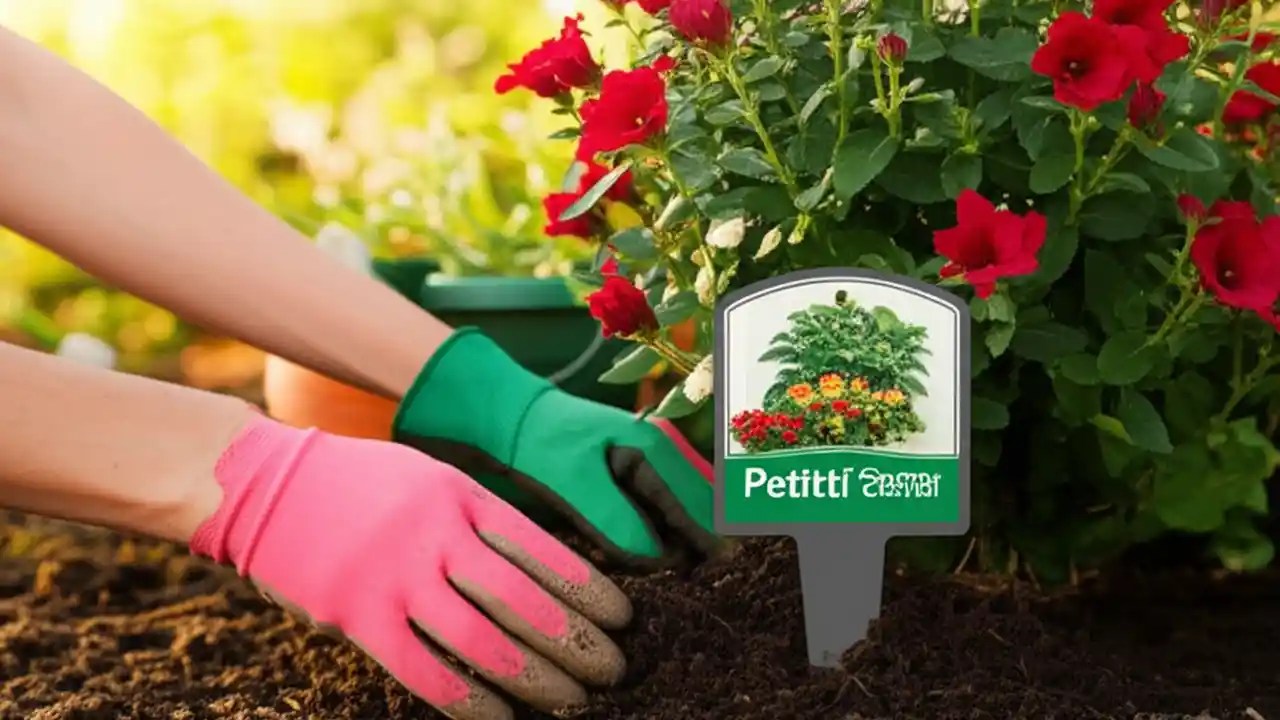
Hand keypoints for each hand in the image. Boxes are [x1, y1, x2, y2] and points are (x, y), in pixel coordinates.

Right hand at [190, 414, 629, 719]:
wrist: (266, 482)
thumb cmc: (359, 484)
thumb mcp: (429, 478)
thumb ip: (477, 519)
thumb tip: (541, 570)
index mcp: (461, 497)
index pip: (541, 550)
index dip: (587, 589)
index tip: (622, 619)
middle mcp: (436, 535)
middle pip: (523, 599)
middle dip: (576, 640)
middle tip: (613, 671)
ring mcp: (395, 576)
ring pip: (482, 640)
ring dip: (536, 677)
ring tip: (573, 701)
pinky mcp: (356, 615)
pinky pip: (423, 670)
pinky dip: (469, 701)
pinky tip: (501, 719)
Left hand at [392, 328, 722, 565]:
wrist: (506, 416)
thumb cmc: (537, 446)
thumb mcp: (575, 485)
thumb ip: (620, 523)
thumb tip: (663, 561)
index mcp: (657, 450)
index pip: (700, 507)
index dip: (708, 546)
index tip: (713, 581)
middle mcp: (663, 452)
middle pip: (701, 508)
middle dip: (702, 545)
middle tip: (699, 586)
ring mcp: (650, 461)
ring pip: (684, 510)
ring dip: (684, 541)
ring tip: (679, 578)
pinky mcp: (634, 475)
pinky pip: (663, 509)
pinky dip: (664, 534)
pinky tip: (653, 559)